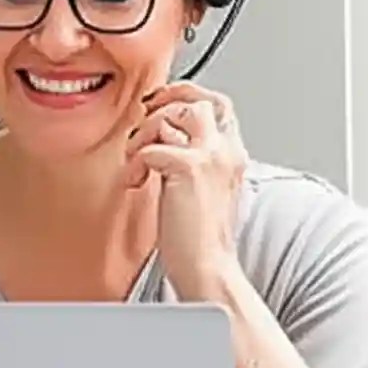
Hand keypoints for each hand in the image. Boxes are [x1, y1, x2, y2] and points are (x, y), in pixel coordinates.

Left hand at [124, 82, 247, 298]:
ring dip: (145, 133)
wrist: (208, 269)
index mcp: (233, 155)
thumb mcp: (202, 190)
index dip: (187, 97)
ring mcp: (210, 157)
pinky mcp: (189, 169)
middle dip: (165, 103)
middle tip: (142, 119)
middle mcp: (227, 151)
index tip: (160, 105)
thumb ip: (191, 160)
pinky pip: (152, 147)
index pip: (218, 105)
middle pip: (199, 100)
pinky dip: (136, 163)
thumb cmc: (201, 241)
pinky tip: (134, 181)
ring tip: (136, 160)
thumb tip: (164, 140)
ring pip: (175, 114)